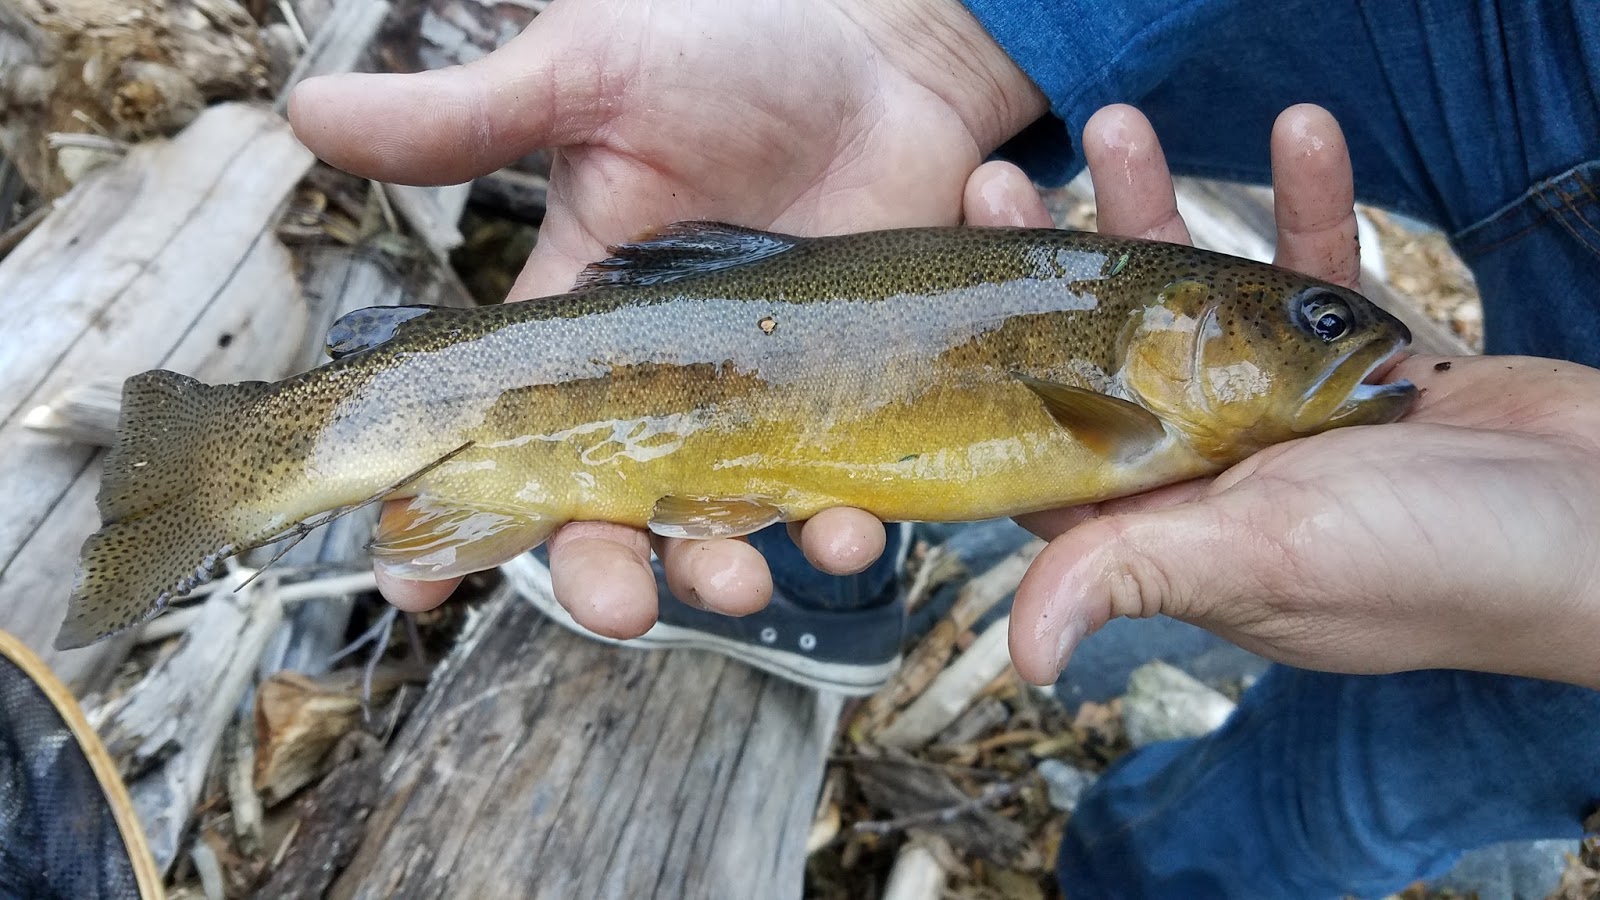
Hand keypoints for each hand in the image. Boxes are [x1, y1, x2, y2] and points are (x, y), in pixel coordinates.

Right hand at [286, 0, 1045, 634]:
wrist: (879, 47)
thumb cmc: (728, 46)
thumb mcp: (588, 74)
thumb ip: (466, 118)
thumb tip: (305, 114)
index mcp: (578, 321)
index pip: (494, 435)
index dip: (447, 515)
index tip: (407, 586)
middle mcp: (661, 383)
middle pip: (610, 512)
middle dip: (605, 573)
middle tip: (616, 608)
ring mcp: (760, 399)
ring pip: (727, 523)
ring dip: (729, 571)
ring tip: (745, 584)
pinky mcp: (852, 397)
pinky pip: (845, 489)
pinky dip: (852, 524)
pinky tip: (860, 527)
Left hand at [991, 105, 1599, 690]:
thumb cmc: (1435, 564)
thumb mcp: (1261, 558)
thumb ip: (1134, 571)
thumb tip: (1020, 659)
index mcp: (1171, 520)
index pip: (1047, 444)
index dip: (990, 371)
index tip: (954, 285)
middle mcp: (1214, 463)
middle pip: (1106, 353)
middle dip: (1059, 267)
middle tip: (1004, 183)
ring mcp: (1285, 405)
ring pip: (1197, 297)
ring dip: (1162, 209)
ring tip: (1119, 124)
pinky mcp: (1362, 357)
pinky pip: (1314, 268)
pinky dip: (1306, 202)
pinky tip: (1301, 131)